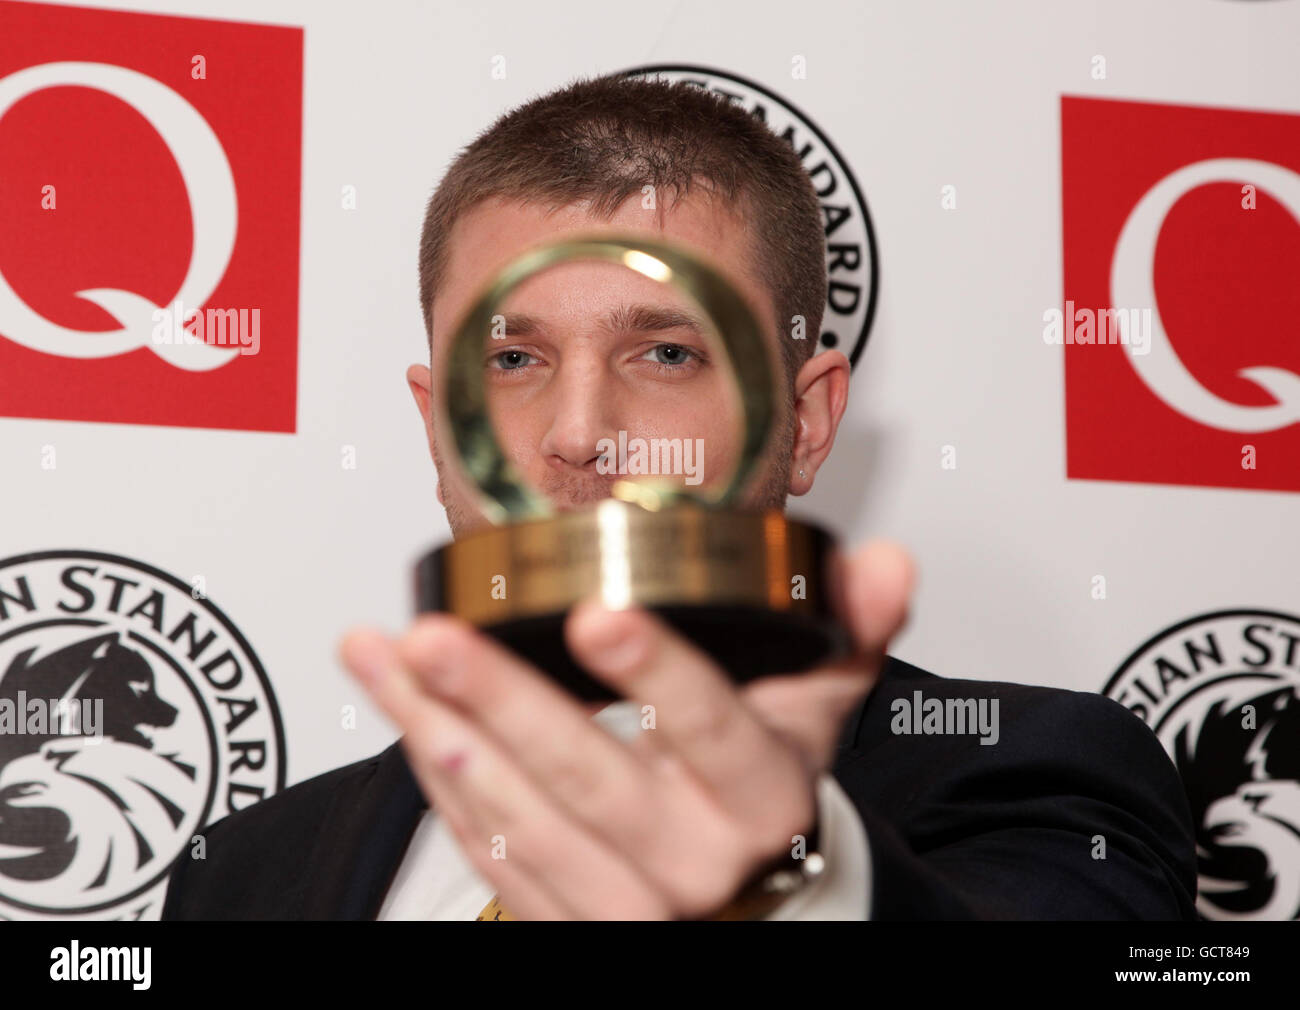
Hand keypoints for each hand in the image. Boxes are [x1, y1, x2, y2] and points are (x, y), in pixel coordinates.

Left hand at [339, 539, 914, 918]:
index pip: (714, 732)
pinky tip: (402, 715)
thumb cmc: (769, 788)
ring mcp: (625, 902)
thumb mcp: (821, 706)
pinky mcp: (567, 923)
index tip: (600, 612)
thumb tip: (883, 563)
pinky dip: (438, 785)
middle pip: (590, 781)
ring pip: (520, 823)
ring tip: (388, 660)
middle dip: (504, 703)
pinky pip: (491, 859)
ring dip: (442, 736)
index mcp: (762, 797)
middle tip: (438, 636)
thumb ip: (851, 627)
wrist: (753, 900)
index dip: (659, 676)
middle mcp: (694, 860)